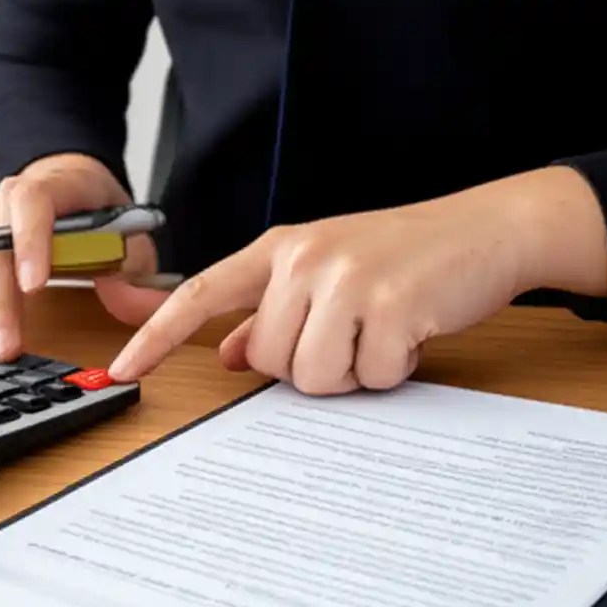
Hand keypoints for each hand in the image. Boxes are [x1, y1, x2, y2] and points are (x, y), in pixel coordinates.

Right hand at [0, 153, 168, 360]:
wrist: (74, 187)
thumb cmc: (100, 216)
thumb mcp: (132, 237)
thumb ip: (138, 271)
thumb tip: (137, 305)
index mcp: (53, 188)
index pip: (32, 201)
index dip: (29, 241)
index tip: (35, 287)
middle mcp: (5, 200)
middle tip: (4, 346)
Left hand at [107, 166, 606, 393]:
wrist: (485, 229)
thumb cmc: (401, 257)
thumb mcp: (326, 275)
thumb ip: (271, 314)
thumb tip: (228, 354)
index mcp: (280, 249)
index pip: (200, 294)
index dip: (155, 335)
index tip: (121, 368)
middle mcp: (303, 258)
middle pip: (271, 361)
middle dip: (313, 367)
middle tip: (354, 335)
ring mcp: (346, 277)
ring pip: (313, 376)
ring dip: (353, 373)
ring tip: (381, 333)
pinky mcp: (389, 302)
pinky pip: (368, 377)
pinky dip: (392, 370)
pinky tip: (409, 333)